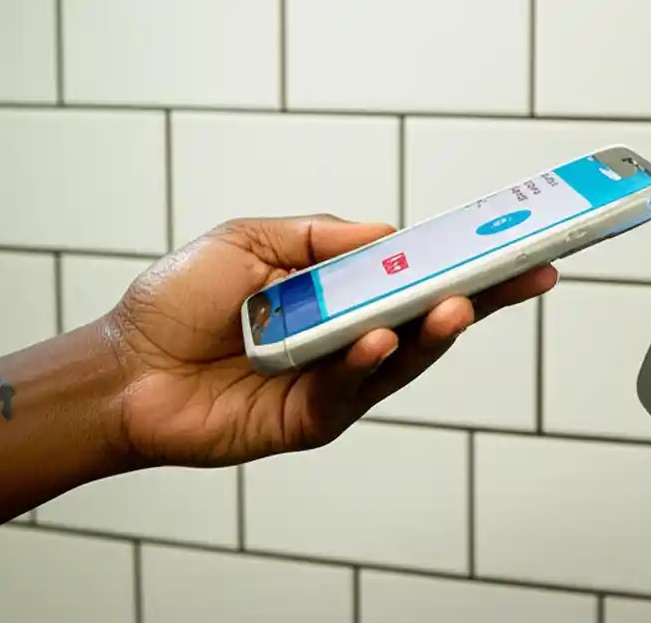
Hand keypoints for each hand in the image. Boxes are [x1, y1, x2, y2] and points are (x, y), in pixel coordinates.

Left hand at [103, 215, 556, 468]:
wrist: (124, 366)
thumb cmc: (180, 301)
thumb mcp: (249, 241)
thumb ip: (319, 235)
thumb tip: (390, 230)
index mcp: (342, 295)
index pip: (417, 277)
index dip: (466, 261)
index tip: (515, 243)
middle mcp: (350, 339)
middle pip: (429, 320)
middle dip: (482, 297)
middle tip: (527, 275)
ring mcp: (335, 383)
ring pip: (401, 360)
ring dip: (432, 333)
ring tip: (458, 306)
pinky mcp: (309, 420)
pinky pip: (347, 391)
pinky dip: (365, 364)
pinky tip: (377, 339)